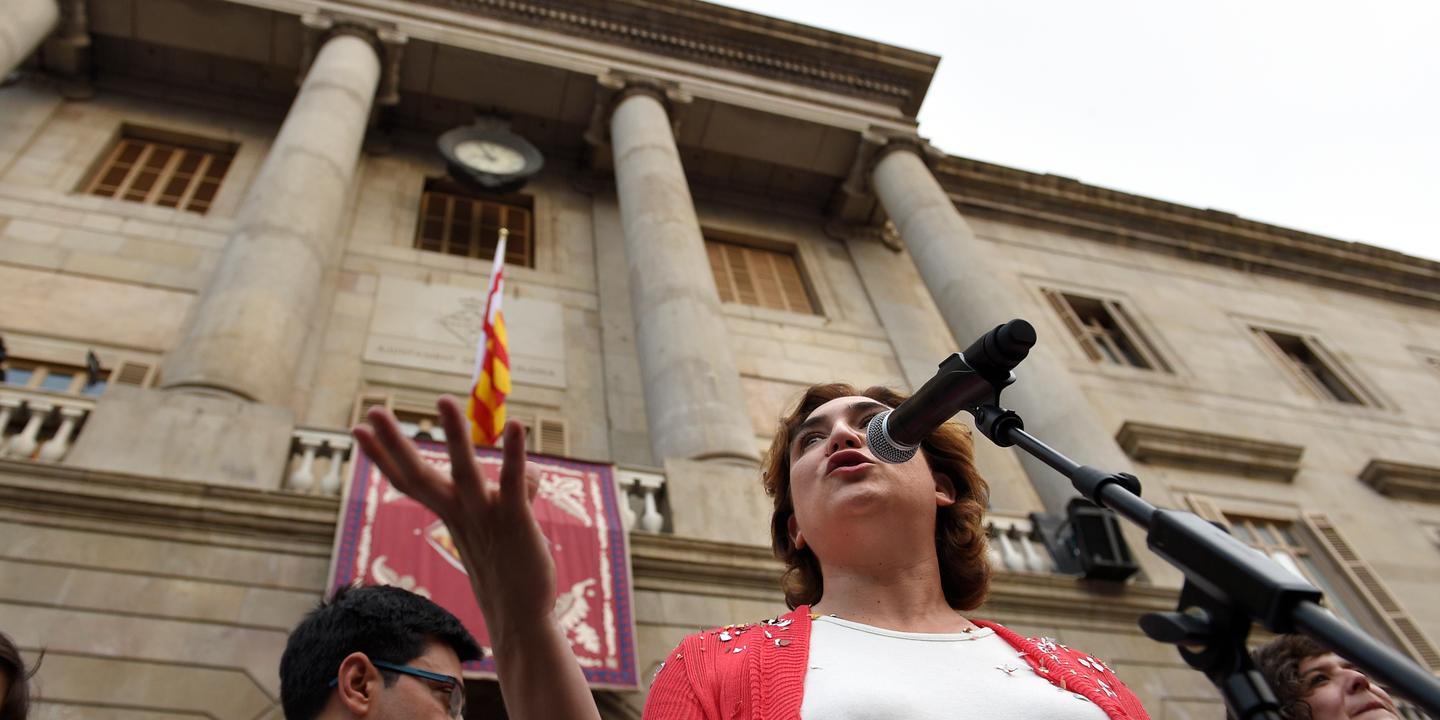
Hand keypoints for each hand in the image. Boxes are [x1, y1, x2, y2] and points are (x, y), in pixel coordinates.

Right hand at [352, 396, 556, 629]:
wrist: (522, 615)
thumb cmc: (510, 568)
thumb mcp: (505, 522)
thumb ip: (513, 492)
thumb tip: (530, 475)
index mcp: (449, 513)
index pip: (408, 480)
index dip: (383, 455)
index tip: (357, 429)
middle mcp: (460, 512)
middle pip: (419, 474)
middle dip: (395, 442)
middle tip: (370, 410)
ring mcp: (486, 516)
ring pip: (464, 471)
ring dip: (454, 435)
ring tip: (442, 399)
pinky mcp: (515, 520)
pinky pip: (514, 481)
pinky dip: (514, 453)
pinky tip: (517, 425)